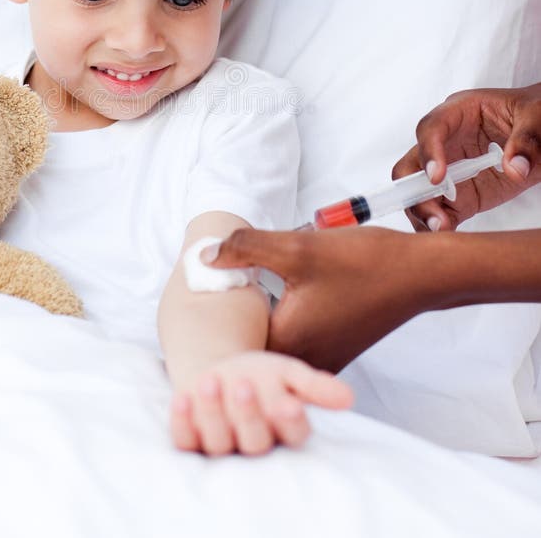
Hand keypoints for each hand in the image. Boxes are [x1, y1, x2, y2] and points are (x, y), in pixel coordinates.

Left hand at [170, 350, 352, 455]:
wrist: (220, 374)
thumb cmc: (260, 378)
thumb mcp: (287, 373)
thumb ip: (314, 385)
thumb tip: (348, 397)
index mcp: (282, 429)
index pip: (293, 435)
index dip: (289, 423)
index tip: (287, 404)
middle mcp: (252, 442)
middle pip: (255, 441)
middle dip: (249, 414)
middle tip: (244, 385)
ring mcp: (220, 443)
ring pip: (219, 441)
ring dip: (214, 413)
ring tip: (211, 380)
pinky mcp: (191, 440)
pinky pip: (185, 439)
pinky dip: (182, 421)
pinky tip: (182, 398)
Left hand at [207, 227, 429, 372]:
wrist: (419, 272)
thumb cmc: (363, 262)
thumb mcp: (296, 247)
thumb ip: (245, 249)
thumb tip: (202, 256)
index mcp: (289, 344)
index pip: (232, 349)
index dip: (210, 327)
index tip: (189, 307)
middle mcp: (303, 360)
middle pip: (249, 350)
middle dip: (228, 325)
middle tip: (202, 297)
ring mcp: (321, 357)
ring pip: (271, 344)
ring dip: (254, 321)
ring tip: (232, 290)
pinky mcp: (333, 348)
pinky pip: (292, 340)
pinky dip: (277, 320)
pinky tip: (270, 294)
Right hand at [393, 84, 540, 230]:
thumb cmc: (533, 114)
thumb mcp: (537, 117)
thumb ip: (528, 140)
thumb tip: (515, 166)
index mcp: (458, 113)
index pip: (431, 129)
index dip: (428, 152)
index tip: (437, 177)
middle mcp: (445, 142)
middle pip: (412, 165)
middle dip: (415, 191)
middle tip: (433, 212)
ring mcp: (450, 170)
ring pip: (418, 192)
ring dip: (424, 212)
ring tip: (442, 229)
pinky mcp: (460, 195)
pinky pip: (440, 212)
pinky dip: (440, 225)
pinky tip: (448, 235)